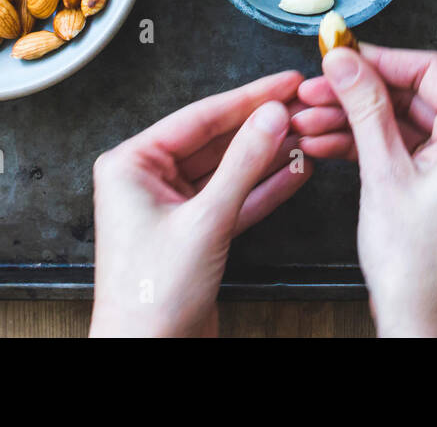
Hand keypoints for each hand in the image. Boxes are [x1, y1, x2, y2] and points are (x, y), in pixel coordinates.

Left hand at [89, 70, 309, 336]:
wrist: (149, 353)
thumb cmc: (151, 297)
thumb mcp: (206, 220)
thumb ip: (243, 164)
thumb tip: (270, 117)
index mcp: (130, 165)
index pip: (199, 118)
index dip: (247, 98)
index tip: (283, 83)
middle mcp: (147, 181)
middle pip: (215, 140)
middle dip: (261, 126)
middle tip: (302, 106)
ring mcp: (171, 207)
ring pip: (228, 169)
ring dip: (267, 155)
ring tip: (306, 134)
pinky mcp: (194, 232)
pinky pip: (233, 199)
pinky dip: (263, 188)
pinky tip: (294, 172)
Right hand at [292, 45, 436, 336]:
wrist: (422, 319)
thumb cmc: (415, 261)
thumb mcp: (382, 171)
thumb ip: (363, 105)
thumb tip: (343, 57)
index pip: (427, 70)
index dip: (377, 59)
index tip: (337, 54)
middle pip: (412, 95)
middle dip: (356, 94)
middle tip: (312, 89)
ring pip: (403, 121)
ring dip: (353, 120)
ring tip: (306, 121)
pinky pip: (406, 147)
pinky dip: (367, 144)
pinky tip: (324, 142)